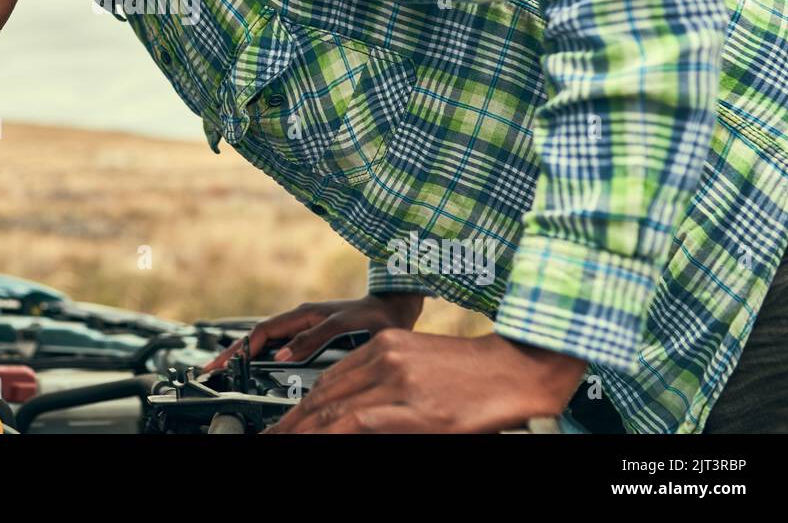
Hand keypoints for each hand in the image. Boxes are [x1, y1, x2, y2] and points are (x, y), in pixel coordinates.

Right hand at [201, 293, 423, 374]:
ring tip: (229, 372)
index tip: (222, 364)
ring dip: (248, 357)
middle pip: (258, 339)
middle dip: (234, 354)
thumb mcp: (342, 326)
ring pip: (269, 344)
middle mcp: (300, 321)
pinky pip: (282, 349)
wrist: (396, 309)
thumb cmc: (374, 315)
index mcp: (302, 315)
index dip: (240, 350)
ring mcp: (305, 329)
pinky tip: (262, 371)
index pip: (261, 334)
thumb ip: (313, 340)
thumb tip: (283, 356)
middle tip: (213, 371)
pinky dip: (266, 359)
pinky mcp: (313, 338)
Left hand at [266, 330, 587, 432]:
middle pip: (325, 393)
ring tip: (281, 442)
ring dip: (303, 430)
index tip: (284, 422)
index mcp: (384, 346)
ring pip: (335, 409)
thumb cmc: (475, 373)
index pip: (329, 378)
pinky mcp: (415, 406)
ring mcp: (398, 381)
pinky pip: (361, 422)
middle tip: (270, 437)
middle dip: (293, 420)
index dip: (302, 404)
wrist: (517, 368)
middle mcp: (385, 358)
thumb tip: (352, 415)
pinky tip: (316, 441)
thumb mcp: (419, 368)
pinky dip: (332, 434)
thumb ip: (384, 384)